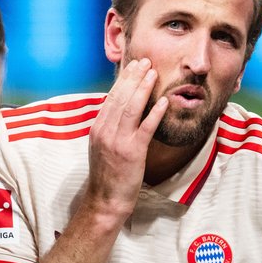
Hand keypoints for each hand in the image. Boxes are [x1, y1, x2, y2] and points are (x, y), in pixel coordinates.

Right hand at [83, 58, 167, 216]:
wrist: (105, 200)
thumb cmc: (107, 175)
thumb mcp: (102, 146)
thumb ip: (109, 127)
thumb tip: (120, 109)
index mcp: (98, 128)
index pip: (111, 97)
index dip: (123, 80)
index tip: (133, 66)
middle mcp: (105, 131)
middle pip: (120, 98)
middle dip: (133, 77)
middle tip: (145, 61)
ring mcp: (118, 142)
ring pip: (131, 108)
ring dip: (143, 88)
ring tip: (153, 73)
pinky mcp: (132, 153)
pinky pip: (145, 128)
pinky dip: (155, 113)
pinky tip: (164, 101)